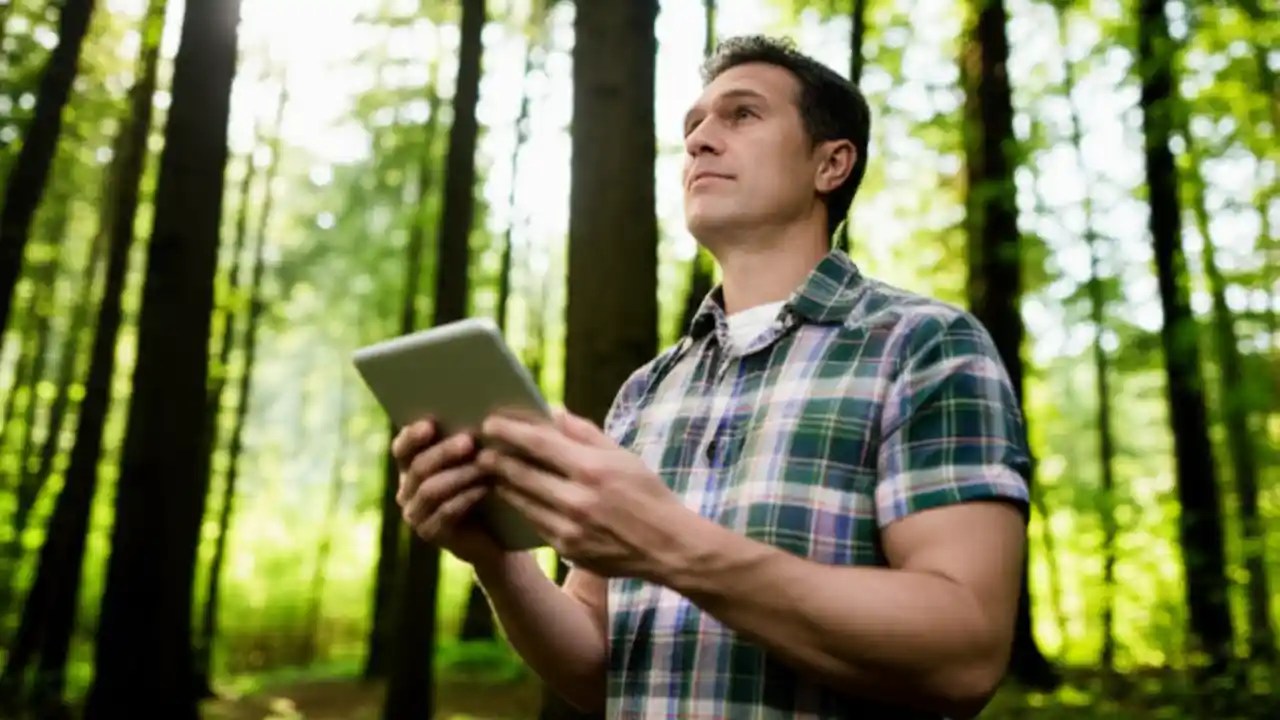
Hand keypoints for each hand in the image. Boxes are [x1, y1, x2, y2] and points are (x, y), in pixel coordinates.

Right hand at [392, 419, 502, 565]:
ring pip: (431, 490)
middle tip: (469, 440)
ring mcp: (416, 515)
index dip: (412, 436)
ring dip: (459, 474)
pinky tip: (484, 488)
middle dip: (443, 452)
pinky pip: (445, 513)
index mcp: (411, 467)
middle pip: (419, 467)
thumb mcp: (474, 461)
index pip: (402, 448)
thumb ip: (466, 440)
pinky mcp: (432, 534)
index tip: (430, 424)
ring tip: (483, 464)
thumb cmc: (484, 487)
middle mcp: (406, 491)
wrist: (493, 535)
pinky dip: (466, 498)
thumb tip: (479, 414)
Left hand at [475, 408, 692, 579]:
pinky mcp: (567, 550)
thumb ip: (585, 434)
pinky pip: (534, 523)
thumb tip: (554, 412)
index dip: (510, 431)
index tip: (490, 422)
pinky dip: (521, 507)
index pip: (539, 444)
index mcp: (592, 469)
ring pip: (521, 500)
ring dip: (502, 484)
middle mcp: (577, 499)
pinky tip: (513, 497)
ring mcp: (569, 528)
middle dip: (495, 458)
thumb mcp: (623, 456)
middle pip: (521, 473)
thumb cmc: (647, 494)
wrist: (669, 547)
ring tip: (491, 471)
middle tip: (480, 448)